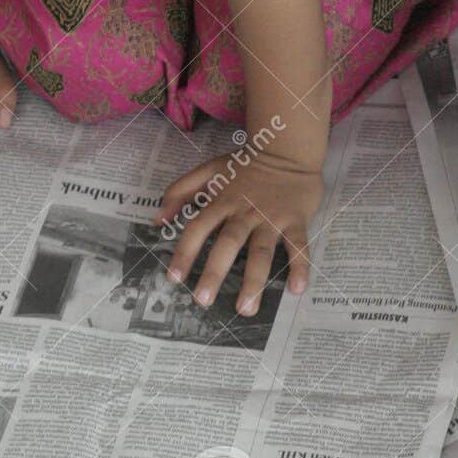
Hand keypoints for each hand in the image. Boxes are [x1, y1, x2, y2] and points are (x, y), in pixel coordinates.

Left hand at [156, 150, 322, 313]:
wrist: (286, 148)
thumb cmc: (245, 164)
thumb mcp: (208, 169)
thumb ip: (180, 190)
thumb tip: (157, 218)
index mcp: (221, 201)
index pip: (198, 228)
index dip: (184, 253)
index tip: (174, 278)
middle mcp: (244, 212)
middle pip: (227, 244)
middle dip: (214, 273)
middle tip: (202, 301)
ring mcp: (271, 217)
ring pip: (261, 251)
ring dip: (254, 281)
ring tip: (245, 309)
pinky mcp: (296, 220)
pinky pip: (299, 245)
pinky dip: (300, 266)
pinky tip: (296, 290)